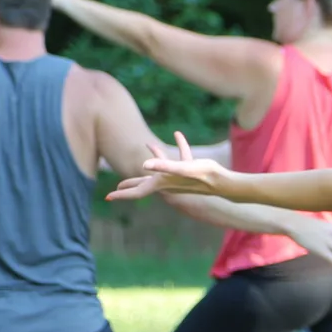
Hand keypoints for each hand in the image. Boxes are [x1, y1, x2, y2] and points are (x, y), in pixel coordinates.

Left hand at [107, 133, 233, 201]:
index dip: (122, 194)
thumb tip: (143, 165)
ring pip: (158, 170)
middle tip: (116, 188)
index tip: (108, 197)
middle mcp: (167, 184)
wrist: (224, 183)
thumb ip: (163, 166)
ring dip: (152, 159)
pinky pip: (176, 160)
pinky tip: (178, 134)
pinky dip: (175, 147)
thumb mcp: (182, 169)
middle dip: (130, 185)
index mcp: (161, 184)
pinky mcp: (187, 172)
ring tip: (148, 145)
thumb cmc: (204, 176)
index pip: (137, 192)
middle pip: (143, 185)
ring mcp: (177, 179)